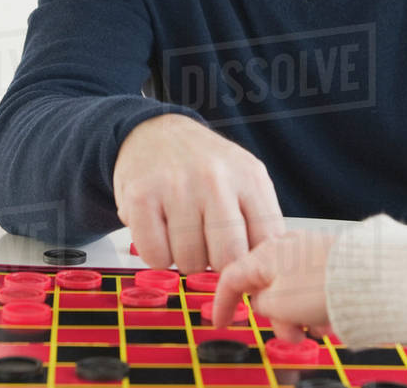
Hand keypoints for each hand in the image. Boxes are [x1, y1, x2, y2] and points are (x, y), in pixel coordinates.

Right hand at [113, 113, 283, 272]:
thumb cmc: (203, 165)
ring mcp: (178, 186)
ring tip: (182, 230)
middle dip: (217, 263)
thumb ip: (261, 222)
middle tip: (208, 245)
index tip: (241, 264)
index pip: (265, 244)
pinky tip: (160, 229)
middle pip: (227, 258)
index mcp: (250, 176)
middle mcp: (216, 179)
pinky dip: (156, 254)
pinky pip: (155, 256)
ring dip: (184, 258)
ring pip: (189, 262)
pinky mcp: (141, 196)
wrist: (155, 131)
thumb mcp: (245, 179)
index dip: (253, 264)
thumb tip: (265, 275)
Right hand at [212, 231, 335, 339]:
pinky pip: (310, 289)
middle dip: (276, 318)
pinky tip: (328, 319)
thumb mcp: (277, 305)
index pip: (231, 278)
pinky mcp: (325, 260)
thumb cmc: (320, 287)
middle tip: (292, 335)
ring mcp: (306, 253)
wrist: (365, 276)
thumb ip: (260, 305)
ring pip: (289, 292)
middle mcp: (283, 249)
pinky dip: (314, 307)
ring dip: (298, 317)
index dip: (222, 302)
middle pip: (265, 289)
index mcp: (263, 256)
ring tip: (318, 329)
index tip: (222, 322)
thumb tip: (262, 303)